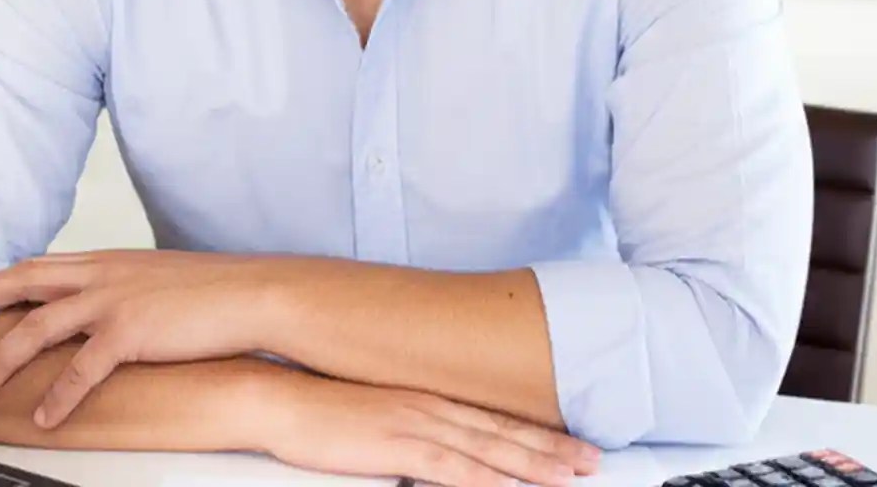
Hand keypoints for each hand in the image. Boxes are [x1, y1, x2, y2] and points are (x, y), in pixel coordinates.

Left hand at [0, 250, 273, 426]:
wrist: (251, 293)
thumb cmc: (215, 289)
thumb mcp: (159, 277)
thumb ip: (126, 287)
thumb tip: (109, 306)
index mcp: (110, 261)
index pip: (42, 265)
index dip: (1, 277)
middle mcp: (104, 274)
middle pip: (25, 282)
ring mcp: (114, 301)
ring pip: (39, 327)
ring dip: (3, 357)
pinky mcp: (131, 332)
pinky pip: (81, 369)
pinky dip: (59, 395)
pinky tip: (46, 416)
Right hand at [256, 371, 600, 486]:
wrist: (283, 398)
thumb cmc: (325, 412)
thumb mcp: (379, 417)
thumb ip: (412, 431)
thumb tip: (437, 450)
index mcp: (429, 400)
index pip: (494, 421)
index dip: (538, 435)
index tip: (572, 445)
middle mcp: (432, 408)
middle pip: (504, 434)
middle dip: (552, 449)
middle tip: (593, 461)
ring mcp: (416, 424)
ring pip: (488, 449)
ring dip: (533, 464)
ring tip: (571, 476)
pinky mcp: (397, 444)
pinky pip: (449, 466)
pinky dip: (483, 478)